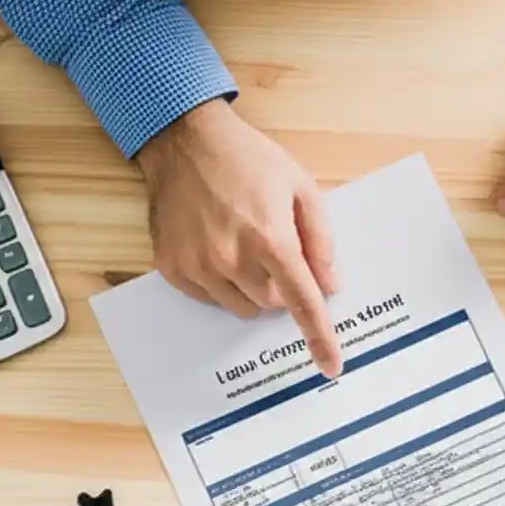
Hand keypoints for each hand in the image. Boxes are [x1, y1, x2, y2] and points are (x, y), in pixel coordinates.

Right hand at [136, 100, 342, 377]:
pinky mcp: (173, 268)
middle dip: (282, 285)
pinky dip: (222, 283)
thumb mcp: (300, 187)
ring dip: (253, 288)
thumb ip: (321, 240)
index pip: (301, 301)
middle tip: (274, 248)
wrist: (184, 140)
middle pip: (272, 304)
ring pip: (242, 307)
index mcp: (269, 237)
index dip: (319, 337)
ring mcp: (198, 265)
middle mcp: (231, 257)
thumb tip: (329, 285)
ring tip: (244, 243)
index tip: (331, 365)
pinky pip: (210, 298)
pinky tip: (218, 246)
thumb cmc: (247, 160)